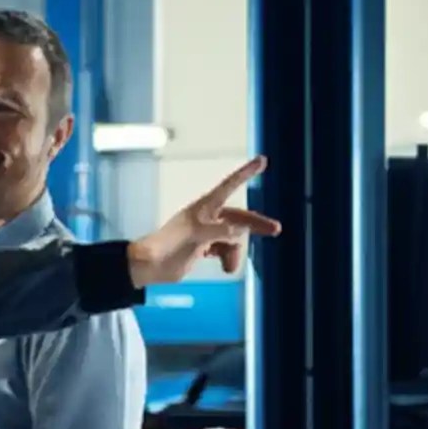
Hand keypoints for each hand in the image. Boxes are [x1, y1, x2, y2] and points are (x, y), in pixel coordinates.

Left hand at [127, 156, 281, 287]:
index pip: (230, 185)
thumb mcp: (195, 236)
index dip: (246, 173)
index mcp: (204, 207)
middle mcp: (208, 216)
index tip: (262, 160)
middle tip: (276, 229)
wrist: (151, 266)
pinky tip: (225, 268)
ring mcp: (207, 232)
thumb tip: (240, 232)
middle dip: (256, 225)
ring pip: (234, 238)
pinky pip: (225, 250)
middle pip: (239, 217)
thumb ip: (219, 232)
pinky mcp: (204, 248)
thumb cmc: (168, 246)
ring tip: (229, 268)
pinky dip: (228, 258)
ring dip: (235, 253)